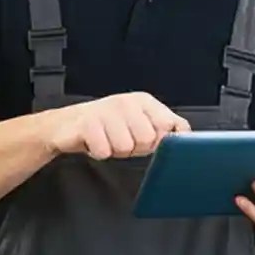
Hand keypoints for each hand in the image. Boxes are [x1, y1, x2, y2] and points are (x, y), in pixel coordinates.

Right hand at [45, 92, 190, 159]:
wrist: (66, 126)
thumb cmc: (109, 127)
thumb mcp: (141, 123)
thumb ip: (167, 126)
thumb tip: (187, 134)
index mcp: (144, 101)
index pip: (168, 126)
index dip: (159, 141)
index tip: (147, 140)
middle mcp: (126, 102)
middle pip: (148, 140)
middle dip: (135, 148)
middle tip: (121, 140)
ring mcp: (106, 110)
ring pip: (126, 147)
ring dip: (116, 151)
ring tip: (107, 140)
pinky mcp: (87, 123)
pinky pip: (104, 151)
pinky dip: (99, 153)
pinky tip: (94, 143)